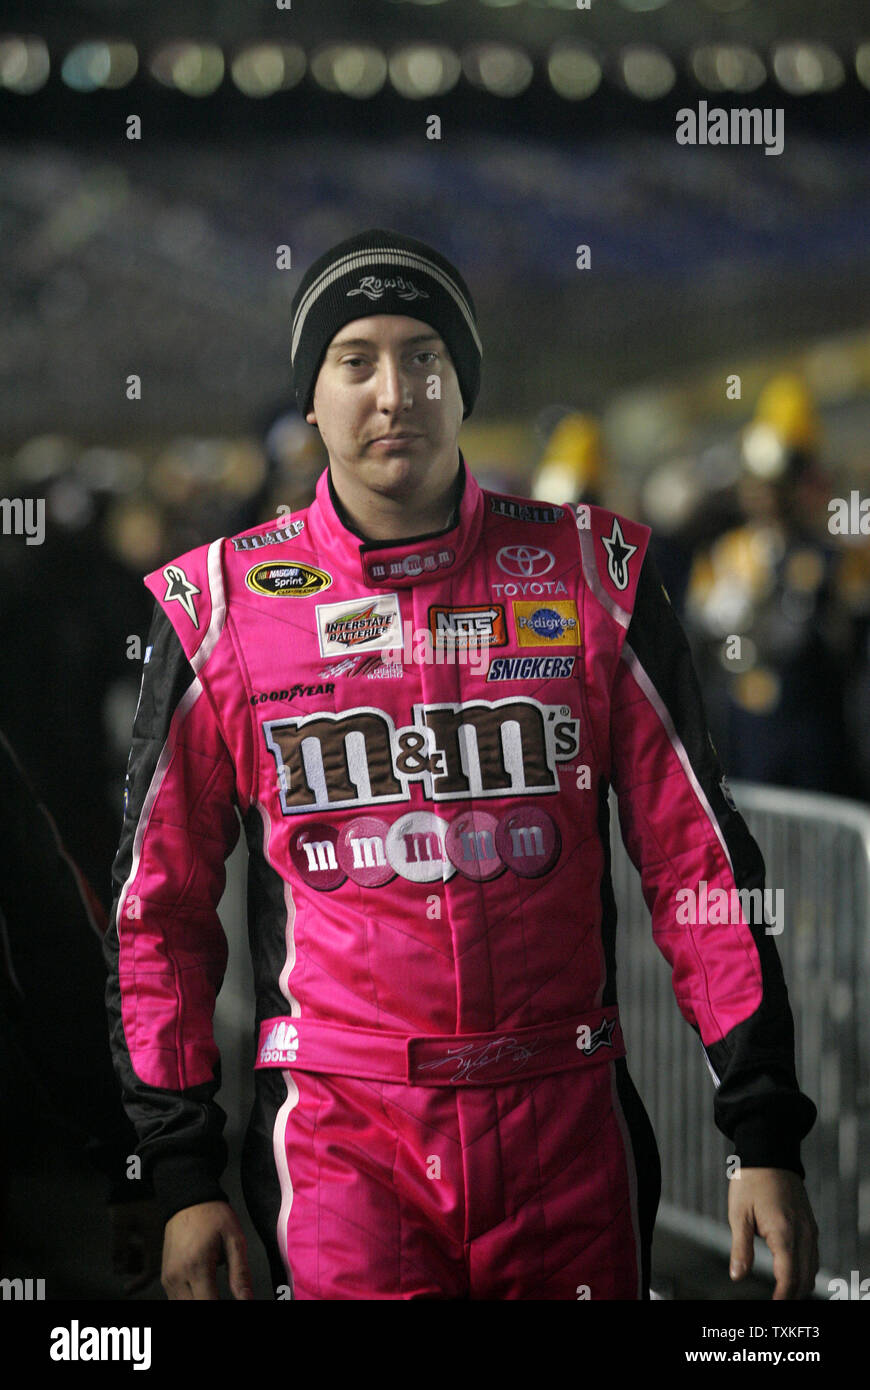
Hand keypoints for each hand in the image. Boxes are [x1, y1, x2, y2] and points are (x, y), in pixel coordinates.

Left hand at [109, 1197, 163, 1293]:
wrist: (139, 1170)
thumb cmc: (130, 1197)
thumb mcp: (120, 1223)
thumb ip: (118, 1247)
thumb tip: (118, 1268)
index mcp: (156, 1238)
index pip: (151, 1271)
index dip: (139, 1283)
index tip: (126, 1290)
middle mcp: (163, 1234)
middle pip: (153, 1262)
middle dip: (136, 1266)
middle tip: (121, 1264)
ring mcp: (163, 1225)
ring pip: (154, 1251)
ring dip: (138, 1255)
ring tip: (125, 1249)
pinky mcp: (161, 1218)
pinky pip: (155, 1239)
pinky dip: (143, 1244)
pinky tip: (132, 1237)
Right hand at [161, 1200, 254, 1299]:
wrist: (188, 1198)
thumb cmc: (212, 1215)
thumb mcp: (234, 1239)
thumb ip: (240, 1273)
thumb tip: (247, 1299)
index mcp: (197, 1267)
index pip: (209, 1305)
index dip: (224, 1310)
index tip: (237, 1304)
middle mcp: (178, 1276)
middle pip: (193, 1309)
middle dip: (211, 1306)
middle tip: (224, 1297)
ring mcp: (168, 1278)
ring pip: (183, 1307)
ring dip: (200, 1303)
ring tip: (214, 1293)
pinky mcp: (165, 1277)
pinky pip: (176, 1300)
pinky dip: (191, 1300)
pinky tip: (204, 1292)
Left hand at [728, 1167, 818, 1299]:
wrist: (769, 1153)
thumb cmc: (750, 1181)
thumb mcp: (739, 1214)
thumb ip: (740, 1248)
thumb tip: (737, 1276)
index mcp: (784, 1233)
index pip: (789, 1277)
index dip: (782, 1297)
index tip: (774, 1307)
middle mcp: (803, 1234)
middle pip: (804, 1278)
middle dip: (792, 1295)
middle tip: (777, 1304)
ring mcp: (810, 1229)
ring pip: (813, 1268)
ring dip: (801, 1284)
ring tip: (784, 1295)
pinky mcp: (810, 1224)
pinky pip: (814, 1255)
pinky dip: (806, 1270)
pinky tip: (793, 1273)